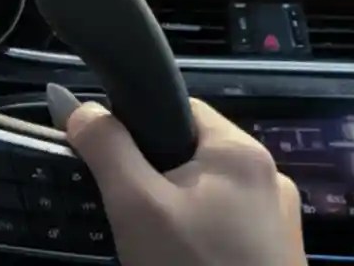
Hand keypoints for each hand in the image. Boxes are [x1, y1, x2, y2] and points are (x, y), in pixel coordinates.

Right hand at [55, 88, 305, 265]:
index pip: (179, 109)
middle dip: (153, 178)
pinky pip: (226, 229)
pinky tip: (180, 262)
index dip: (137, 126)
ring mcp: (279, 221)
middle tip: (127, 210)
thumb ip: (105, 147)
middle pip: (191, 155)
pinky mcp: (277, 256)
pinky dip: (199, 238)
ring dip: (175, 211)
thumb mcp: (134, 204)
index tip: (110, 162)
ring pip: (207, 197)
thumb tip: (75, 104)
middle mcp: (271, 176)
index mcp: (242, 151)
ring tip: (151, 244)